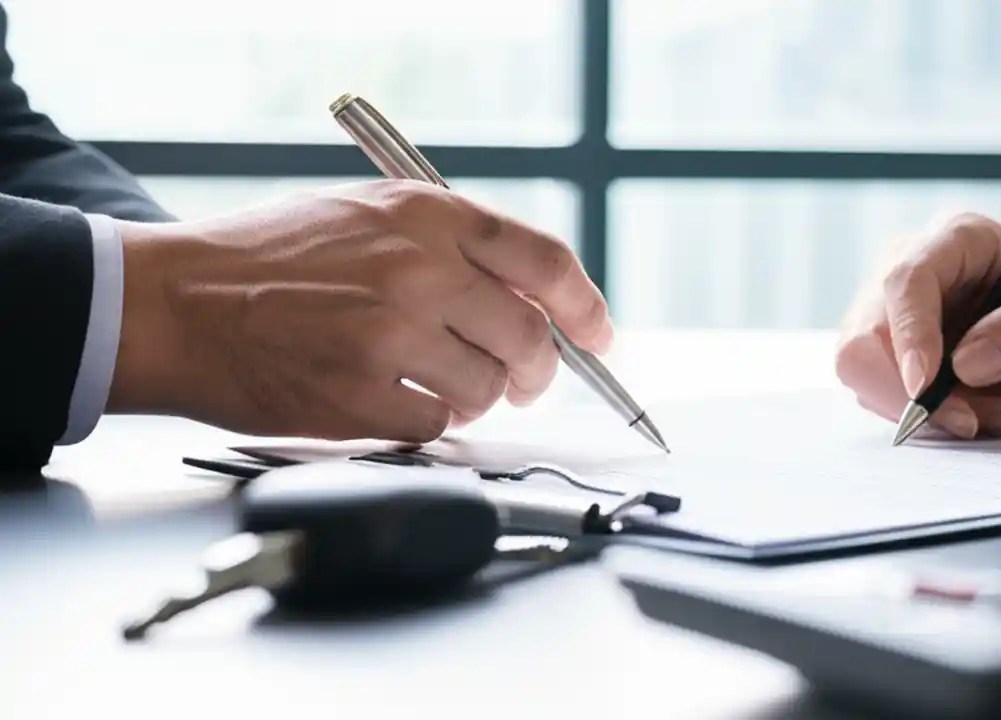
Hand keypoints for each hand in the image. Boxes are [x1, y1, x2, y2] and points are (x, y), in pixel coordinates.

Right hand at [108, 179, 611, 442]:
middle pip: (530, 338)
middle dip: (537, 371)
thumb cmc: (274, 259)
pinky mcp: (359, 396)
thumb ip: (454, 248)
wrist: (180, 301)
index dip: (586, 307)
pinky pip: (438, 429)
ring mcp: (389, 335)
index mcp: (427, 215)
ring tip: (434, 383)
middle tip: (522, 380)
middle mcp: (418, 269)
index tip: (598, 335)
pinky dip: (428, 425)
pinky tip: (393, 402)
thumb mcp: (371, 216)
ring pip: (488, 390)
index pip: (547, 262)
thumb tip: (537, 302)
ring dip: (475, 399)